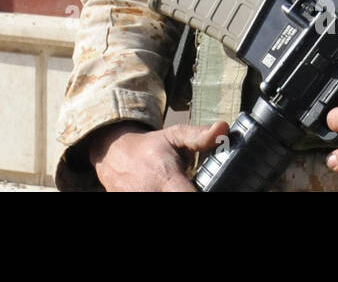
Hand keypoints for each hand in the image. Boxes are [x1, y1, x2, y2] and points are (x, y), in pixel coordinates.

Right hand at [88, 120, 229, 191]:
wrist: (113, 155)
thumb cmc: (149, 148)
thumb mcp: (174, 136)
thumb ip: (199, 136)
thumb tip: (223, 129)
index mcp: (166, 179)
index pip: (189, 196)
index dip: (204, 192)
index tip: (206, 186)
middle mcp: (151, 194)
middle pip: (182, 199)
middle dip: (188, 191)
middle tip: (189, 183)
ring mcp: (139, 201)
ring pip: (167, 204)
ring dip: (178, 193)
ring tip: (177, 185)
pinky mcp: (129, 203)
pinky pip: (154, 208)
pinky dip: (163, 195)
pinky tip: (165, 188)